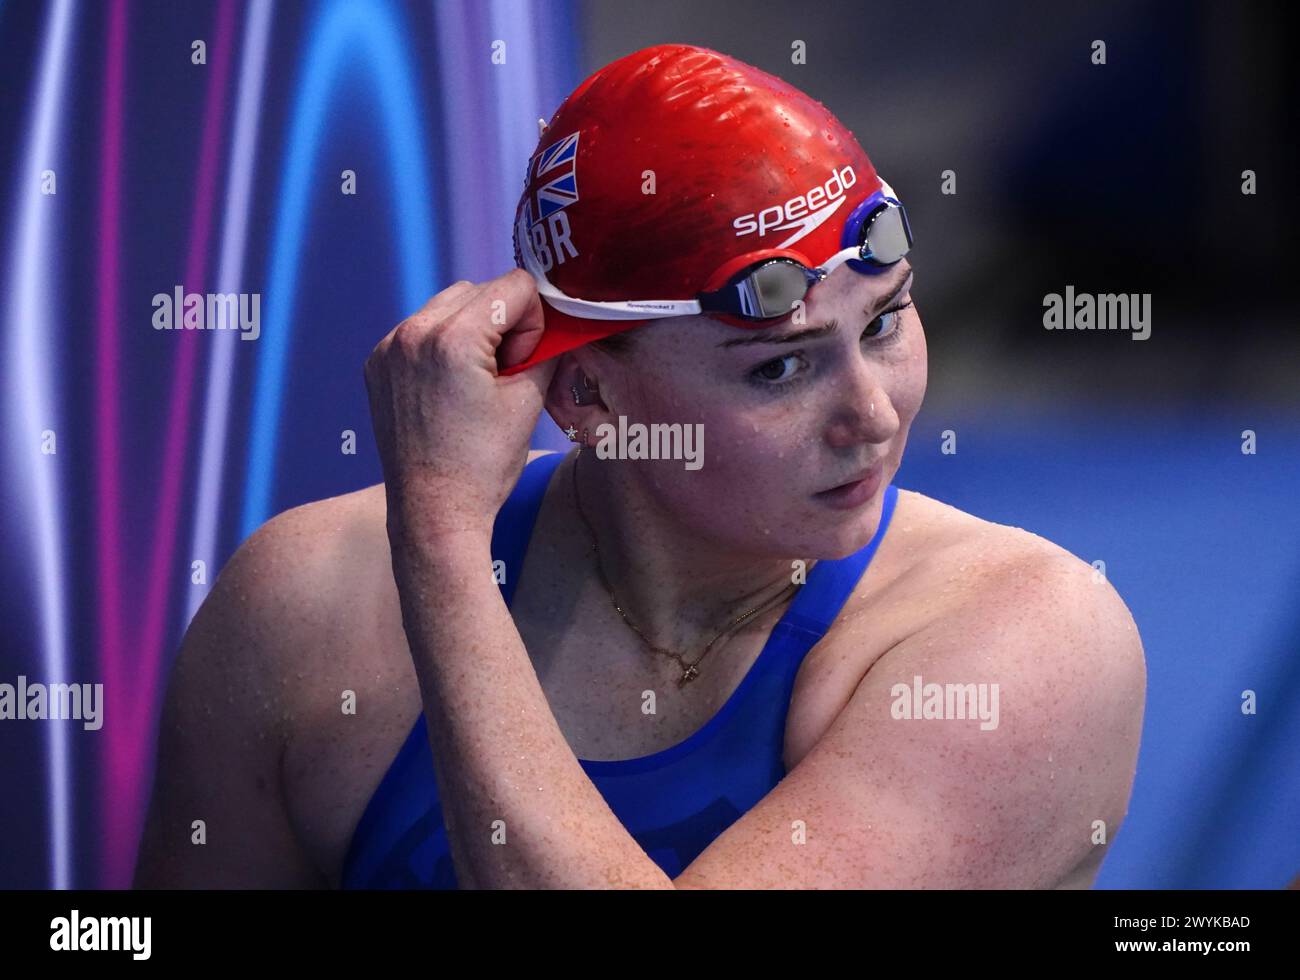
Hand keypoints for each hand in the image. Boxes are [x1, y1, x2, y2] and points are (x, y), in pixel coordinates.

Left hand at [363, 268, 558, 543]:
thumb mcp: (529, 400)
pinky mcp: (378, 363)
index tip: (524, 363)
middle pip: (480, 289)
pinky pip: (422, 329)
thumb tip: (558, 320)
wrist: (434, 512)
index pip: (515, 285)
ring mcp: (389, 347)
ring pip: (448, 304)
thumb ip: (547, 347)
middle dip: (502, 322)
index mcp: (453, 339)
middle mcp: (412, 333)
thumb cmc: (484, 466)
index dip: (533, 322)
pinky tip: (450, 388)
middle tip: (503, 374)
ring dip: (473, 328)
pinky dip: (444, 345)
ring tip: (476, 380)